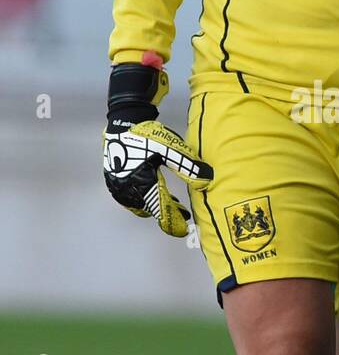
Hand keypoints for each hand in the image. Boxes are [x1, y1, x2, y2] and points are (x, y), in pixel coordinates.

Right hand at [103, 118, 213, 236]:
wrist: (122, 124)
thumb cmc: (147, 136)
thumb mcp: (170, 148)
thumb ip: (188, 166)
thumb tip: (207, 179)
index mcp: (143, 184)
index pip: (161, 210)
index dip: (173, 222)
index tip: (183, 230)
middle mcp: (129, 191)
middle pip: (151, 209)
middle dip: (168, 212)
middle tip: (183, 212)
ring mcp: (119, 188)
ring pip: (141, 205)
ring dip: (156, 204)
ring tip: (171, 201)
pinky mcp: (114, 184)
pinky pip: (131, 199)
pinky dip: (144, 199)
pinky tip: (153, 192)